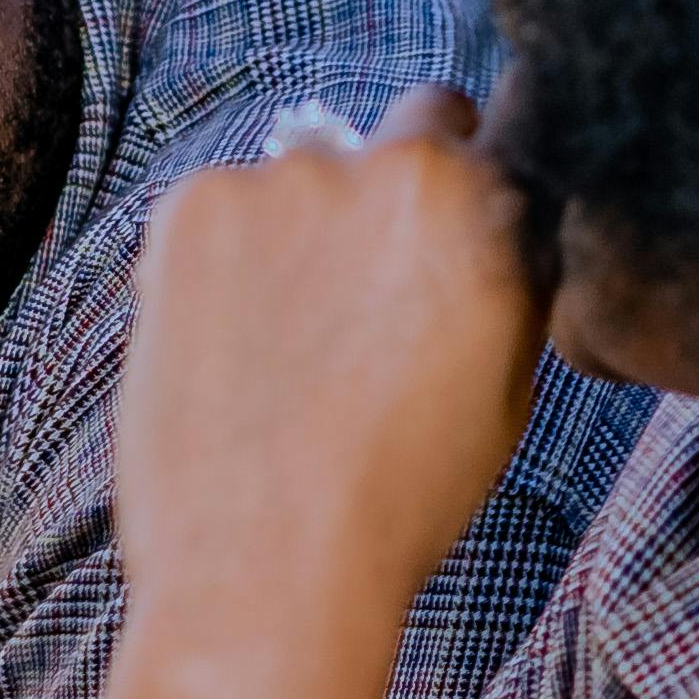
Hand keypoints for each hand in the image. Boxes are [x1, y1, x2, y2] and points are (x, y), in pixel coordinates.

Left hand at [62, 88, 547, 698]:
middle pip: (396, 130)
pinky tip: (219, 351)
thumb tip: (489, 220)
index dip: (455, 185)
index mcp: (491, 207)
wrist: (268, 568)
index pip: (478, 132)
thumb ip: (503, 276)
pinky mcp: (195, 202)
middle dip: (381, 188)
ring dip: (290, 231)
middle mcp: (398, 167)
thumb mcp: (503, 388)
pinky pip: (214, 210)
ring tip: (274, 354)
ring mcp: (291, 177)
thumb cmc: (397, 501)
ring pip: (295, 178)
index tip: (425, 243)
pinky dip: (211, 261)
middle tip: (347, 296)